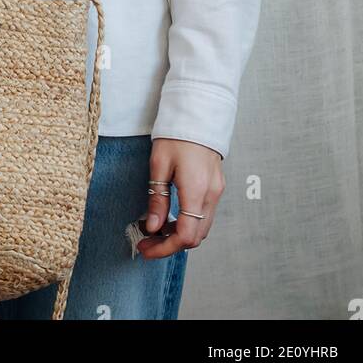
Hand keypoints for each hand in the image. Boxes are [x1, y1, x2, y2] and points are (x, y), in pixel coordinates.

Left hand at [136, 138, 223, 257]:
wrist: (197, 114)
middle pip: (195, 237)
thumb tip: (153, 227)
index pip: (185, 236)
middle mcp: (211, 195)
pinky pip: (204, 215)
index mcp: (196, 190)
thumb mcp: (159, 165)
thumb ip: (157, 199)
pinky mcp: (216, 186)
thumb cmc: (175, 136)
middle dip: (170, 245)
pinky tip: (171, 217)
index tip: (145, 248)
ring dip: (179, 235)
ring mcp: (216, 191)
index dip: (165, 248)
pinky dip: (188, 222)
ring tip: (155, 230)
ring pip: (201, 228)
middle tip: (146, 242)